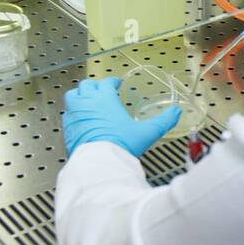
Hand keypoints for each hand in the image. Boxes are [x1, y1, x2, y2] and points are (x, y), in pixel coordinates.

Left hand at [62, 77, 180, 157]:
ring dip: (79, 95)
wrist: (100, 162)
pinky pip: (67, 115)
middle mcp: (87, 103)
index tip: (115, 84)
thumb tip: (176, 112)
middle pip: (86, 85)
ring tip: (86, 100)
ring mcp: (75, 115)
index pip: (106, 82)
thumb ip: (163, 121)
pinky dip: (73, 113)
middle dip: (94, 85)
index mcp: (105, 99)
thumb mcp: (147, 132)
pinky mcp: (67, 128)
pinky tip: (80, 120)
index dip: (112, 82)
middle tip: (100, 90)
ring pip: (72, 96)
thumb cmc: (121, 145)